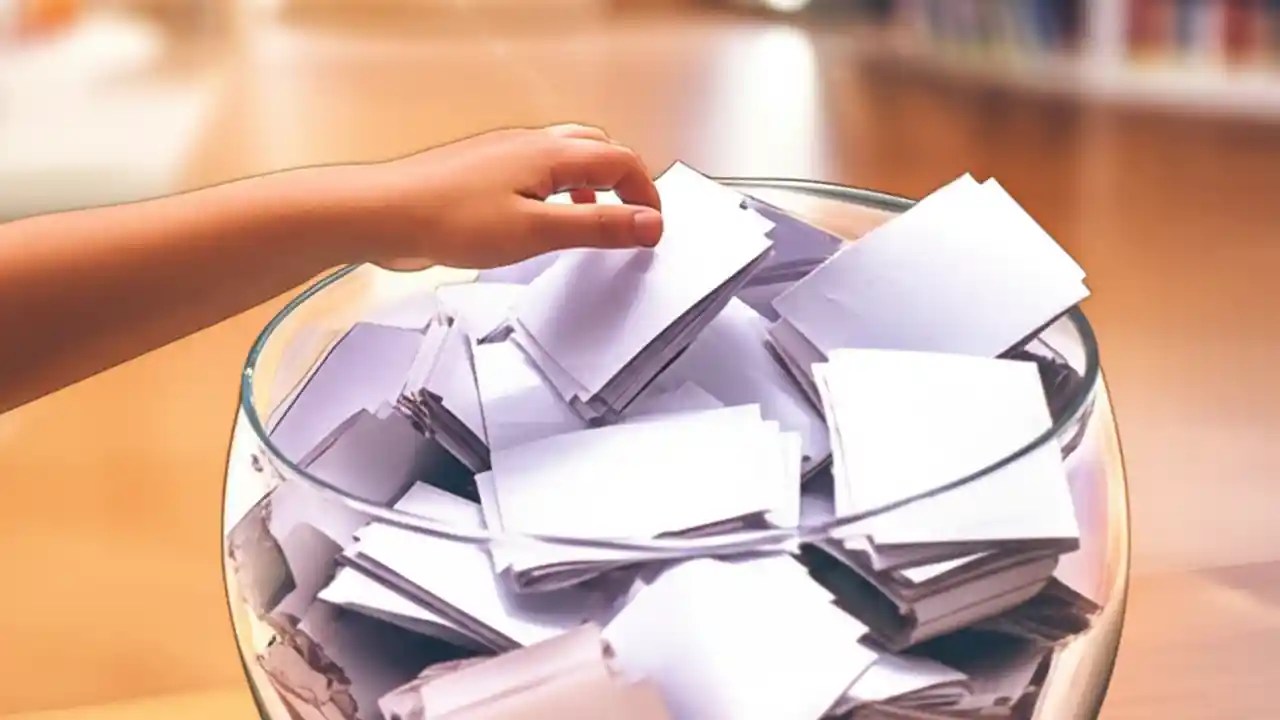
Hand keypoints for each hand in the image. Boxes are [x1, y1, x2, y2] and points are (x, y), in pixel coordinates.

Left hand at [349, 123, 664, 269]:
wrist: (384, 214)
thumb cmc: (446, 218)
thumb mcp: (535, 231)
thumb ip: (596, 227)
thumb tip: (647, 222)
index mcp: (550, 153)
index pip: (620, 161)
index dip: (645, 193)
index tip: (653, 226)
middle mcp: (529, 145)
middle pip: (597, 150)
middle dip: (624, 181)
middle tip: (635, 217)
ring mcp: (505, 156)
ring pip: (566, 159)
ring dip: (592, 186)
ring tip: (598, 221)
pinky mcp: (485, 173)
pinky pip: (538, 173)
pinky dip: (560, 193)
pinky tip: (546, 220)